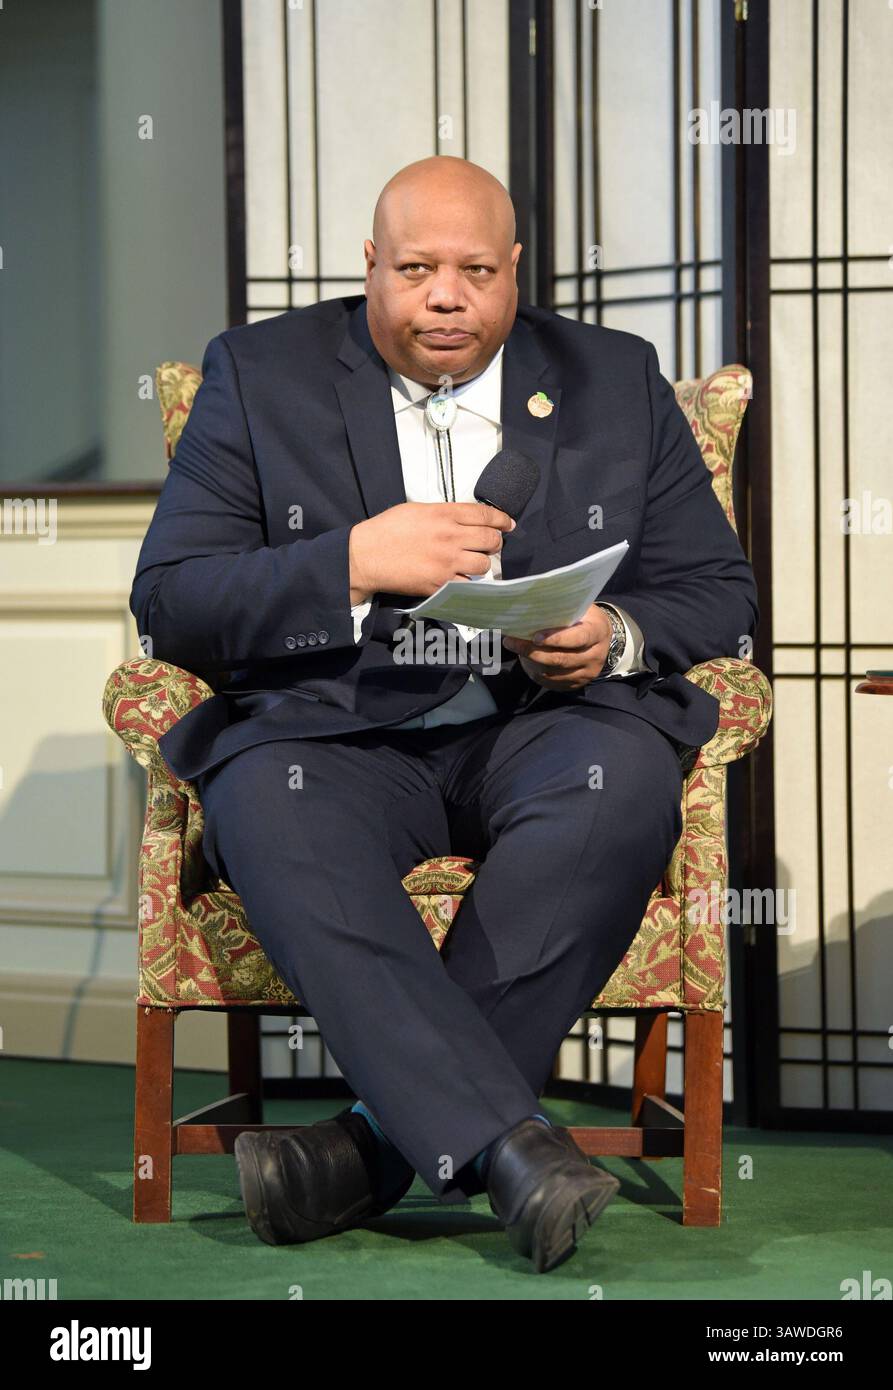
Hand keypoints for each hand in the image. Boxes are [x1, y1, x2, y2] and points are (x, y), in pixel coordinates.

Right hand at [348, 501, 514, 603]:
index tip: (508, 524)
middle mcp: (450, 537)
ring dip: (482, 563)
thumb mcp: (417, 510)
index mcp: (444, 514)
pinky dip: (469, 581)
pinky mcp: (439, 584)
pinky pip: (468, 585)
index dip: (502, 519)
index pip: (485, 515)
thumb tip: (466, 519)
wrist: (366, 555)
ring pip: (484, 564)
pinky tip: (462, 578)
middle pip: (491, 540)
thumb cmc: (388, 529)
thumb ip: (444, 513)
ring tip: (473, 561)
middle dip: (495, 542)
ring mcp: (446, 562)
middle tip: (490, 544)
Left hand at [502, 603, 613, 690]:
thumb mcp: (579, 608)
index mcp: (597, 631)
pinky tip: (528, 662)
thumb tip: (529, 605)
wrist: (601, 638)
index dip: (556, 638)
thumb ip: (562, 609)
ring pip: (555, 673)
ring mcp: (588, 672)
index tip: (534, 636)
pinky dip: (538, 674)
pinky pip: (555, 683)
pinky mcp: (579, 683)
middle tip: (511, 642)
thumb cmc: (584, 618)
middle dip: (533, 652)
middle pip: (562, 659)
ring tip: (516, 650)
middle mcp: (595, 655)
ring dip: (532, 663)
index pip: (578, 637)